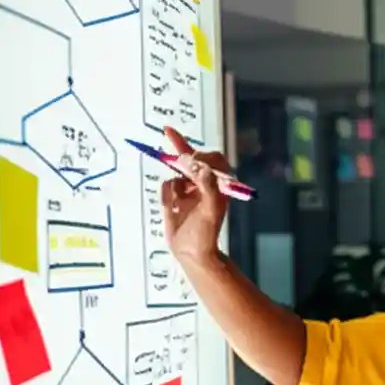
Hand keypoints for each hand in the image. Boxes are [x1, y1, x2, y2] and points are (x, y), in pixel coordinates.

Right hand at [161, 126, 230, 263]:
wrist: (191, 253)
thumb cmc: (207, 232)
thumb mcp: (211, 208)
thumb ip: (207, 185)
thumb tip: (197, 165)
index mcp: (218, 184)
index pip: (212, 159)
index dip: (201, 154)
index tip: (190, 156)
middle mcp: (203, 183)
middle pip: (192, 158)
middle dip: (180, 146)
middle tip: (168, 131)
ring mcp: (187, 190)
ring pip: (176, 173)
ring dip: (176, 182)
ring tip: (180, 201)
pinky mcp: (173, 198)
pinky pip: (166, 186)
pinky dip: (167, 195)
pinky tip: (173, 208)